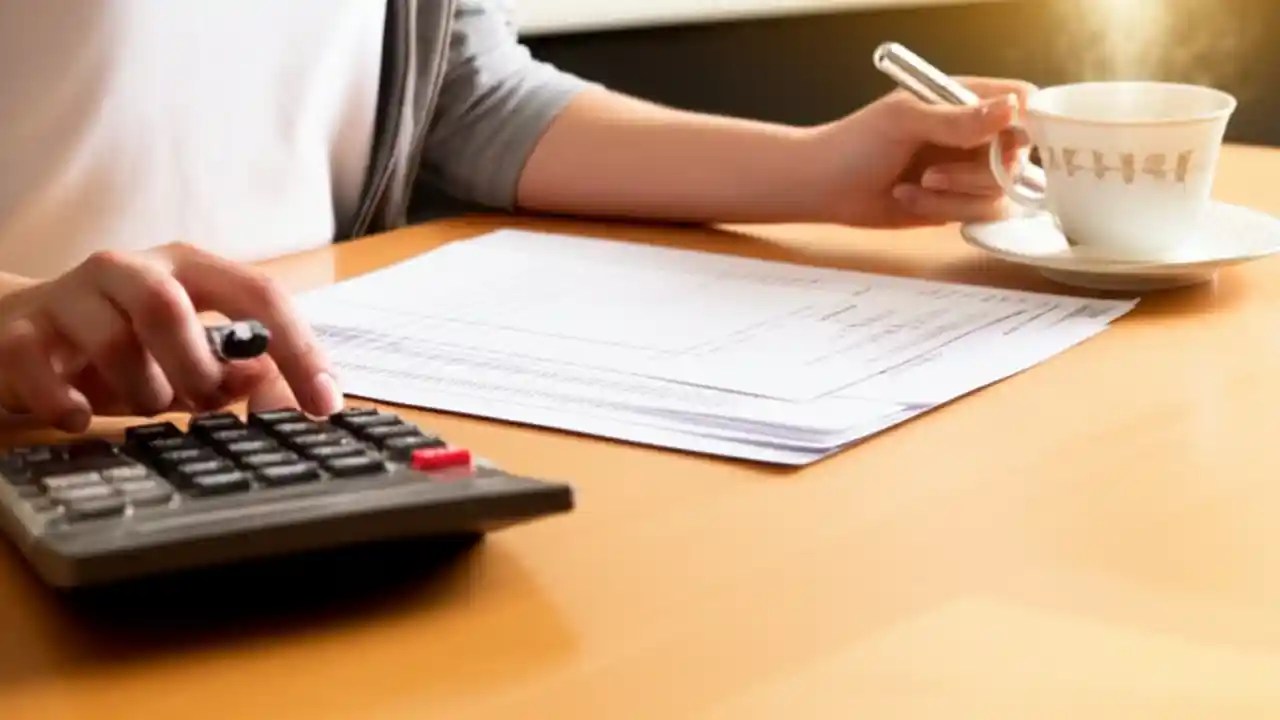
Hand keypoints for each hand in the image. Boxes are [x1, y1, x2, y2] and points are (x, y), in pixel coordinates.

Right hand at [0, 244, 342, 431]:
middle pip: (170, 304)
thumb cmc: (123, 348)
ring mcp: (70, 297)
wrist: (14, 333)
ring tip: (144, 406)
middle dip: (198, 369)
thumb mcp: (188, 357)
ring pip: (113, 339)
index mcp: (188, 269)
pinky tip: (79, 417)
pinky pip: (39, 365)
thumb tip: (273, 387)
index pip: (259, 294)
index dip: (298, 350)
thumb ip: (237, 371)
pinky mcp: (19, 333)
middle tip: (204, 404)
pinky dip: (68, 402)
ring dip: (142, 392)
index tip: (325, 404)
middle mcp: (129, 270)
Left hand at [806, 77, 1035, 227]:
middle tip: (933, 172)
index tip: (1010, 144)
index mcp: (966, 99)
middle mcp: (975, 134)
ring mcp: (968, 171)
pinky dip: (944, 209)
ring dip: (956, 195)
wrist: (824, 186)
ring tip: (914, 185)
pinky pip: (978, 214)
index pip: (1022, 102)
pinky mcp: (958, 203)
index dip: (1028, 123)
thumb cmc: (856, 143)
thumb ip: (958, 118)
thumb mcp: (905, 120)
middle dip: (978, 173)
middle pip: (1018, 156)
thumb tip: (1011, 109)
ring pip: (1000, 192)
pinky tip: (908, 198)